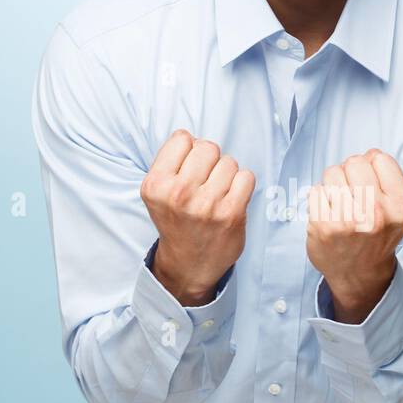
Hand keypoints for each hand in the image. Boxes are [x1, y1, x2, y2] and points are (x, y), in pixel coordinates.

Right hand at [141, 130, 255, 305]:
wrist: (188, 264)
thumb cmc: (176, 221)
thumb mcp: (158, 192)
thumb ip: (171, 162)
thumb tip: (195, 139)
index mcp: (156, 184)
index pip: (182, 138)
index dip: (189, 150)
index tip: (188, 167)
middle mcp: (178, 193)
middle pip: (208, 147)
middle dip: (210, 160)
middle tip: (205, 181)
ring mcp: (206, 204)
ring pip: (229, 162)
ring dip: (226, 174)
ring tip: (216, 193)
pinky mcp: (231, 213)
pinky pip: (246, 177)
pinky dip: (242, 185)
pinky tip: (231, 199)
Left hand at [306, 149, 402, 322]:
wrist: (359, 273)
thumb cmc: (377, 233)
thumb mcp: (398, 209)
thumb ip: (391, 178)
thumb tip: (371, 155)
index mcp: (401, 206)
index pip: (379, 158)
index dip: (371, 167)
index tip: (370, 185)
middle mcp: (377, 214)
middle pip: (354, 162)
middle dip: (351, 173)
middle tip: (353, 195)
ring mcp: (348, 220)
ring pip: (332, 172)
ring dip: (333, 185)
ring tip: (341, 205)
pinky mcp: (323, 226)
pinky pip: (315, 190)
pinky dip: (319, 199)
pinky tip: (328, 215)